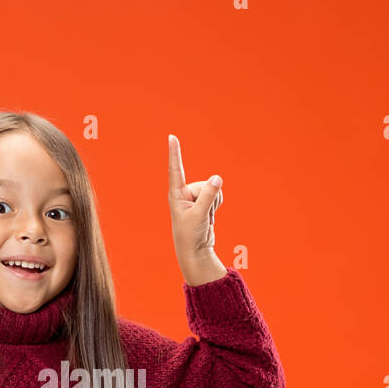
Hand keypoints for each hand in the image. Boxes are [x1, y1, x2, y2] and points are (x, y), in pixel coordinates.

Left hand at [166, 134, 225, 281]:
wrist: (196, 250)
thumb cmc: (191, 235)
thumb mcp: (200, 215)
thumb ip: (209, 196)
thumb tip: (217, 178)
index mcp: (176, 195)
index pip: (176, 170)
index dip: (174, 153)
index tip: (171, 137)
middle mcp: (184, 193)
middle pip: (205, 184)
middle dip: (209, 199)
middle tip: (201, 216)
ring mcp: (195, 197)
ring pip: (213, 189)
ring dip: (213, 204)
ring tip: (204, 217)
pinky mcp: (204, 202)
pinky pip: (217, 194)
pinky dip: (217, 205)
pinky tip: (209, 216)